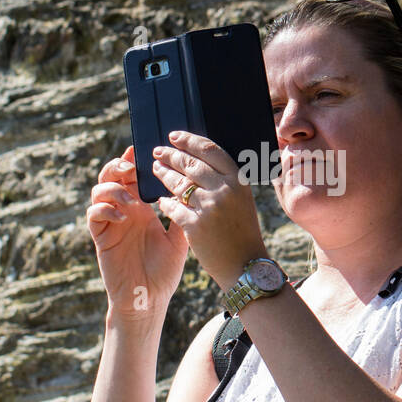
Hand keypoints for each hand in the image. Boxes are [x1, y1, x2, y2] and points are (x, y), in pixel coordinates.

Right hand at [86, 144, 188, 317]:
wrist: (150, 299)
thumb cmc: (164, 270)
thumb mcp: (179, 237)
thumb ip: (182, 213)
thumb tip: (194, 188)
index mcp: (143, 206)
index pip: (135, 174)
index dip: (135, 159)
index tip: (144, 148)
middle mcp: (124, 210)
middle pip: (112, 174)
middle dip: (120, 165)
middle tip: (132, 165)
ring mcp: (111, 222)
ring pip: (99, 190)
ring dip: (113, 187)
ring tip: (131, 196)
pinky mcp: (101, 237)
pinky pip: (94, 215)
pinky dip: (105, 210)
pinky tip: (123, 216)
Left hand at [151, 131, 266, 288]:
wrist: (245, 265)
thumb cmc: (243, 232)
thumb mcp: (242, 200)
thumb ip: (225, 181)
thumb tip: (197, 163)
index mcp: (238, 180)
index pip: (210, 150)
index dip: (189, 140)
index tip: (174, 136)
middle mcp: (224, 190)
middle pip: (190, 164)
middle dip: (171, 155)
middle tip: (158, 152)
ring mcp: (209, 208)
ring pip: (178, 184)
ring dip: (164, 174)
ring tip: (156, 169)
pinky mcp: (195, 226)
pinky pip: (173, 207)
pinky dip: (165, 203)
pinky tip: (161, 201)